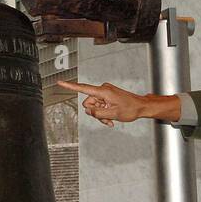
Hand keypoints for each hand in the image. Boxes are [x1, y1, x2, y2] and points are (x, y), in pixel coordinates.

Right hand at [56, 80, 181, 126]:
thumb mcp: (113, 114)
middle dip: (95, 112)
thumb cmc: (130, 108)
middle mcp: (102, 90)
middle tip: (106, 119)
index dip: (70, 86)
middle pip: (88, 103)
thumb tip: (88, 111)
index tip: (60, 82)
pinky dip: (103, 113)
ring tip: (110, 119)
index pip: (83, 88)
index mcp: (103, 91)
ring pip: (94, 106)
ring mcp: (105, 93)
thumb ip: (97, 113)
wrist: (140, 107)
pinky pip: (100, 106)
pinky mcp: (107, 96)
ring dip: (100, 114)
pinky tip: (111, 118)